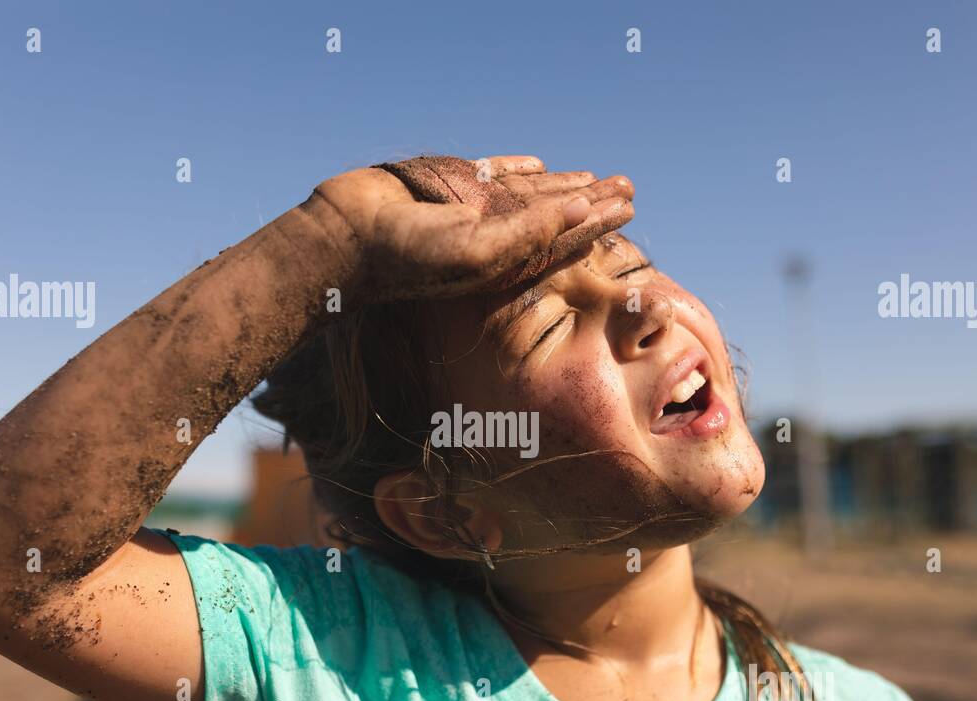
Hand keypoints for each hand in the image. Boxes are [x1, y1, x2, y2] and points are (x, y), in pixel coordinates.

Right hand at [303, 155, 634, 304]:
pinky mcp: (449, 183)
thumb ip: (533, 232)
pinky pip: (491, 174)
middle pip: (555, 215)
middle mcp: (494, 234)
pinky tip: (540, 165)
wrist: (347, 237)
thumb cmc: (409, 256)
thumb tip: (584, 207)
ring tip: (600, 178)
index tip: (630, 208)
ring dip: (565, 185)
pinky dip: (517, 169)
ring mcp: (472, 208)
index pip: (562, 238)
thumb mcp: (480, 251)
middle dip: (592, 203)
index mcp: (506, 259)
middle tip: (629, 189)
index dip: (597, 223)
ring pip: (530, 193)